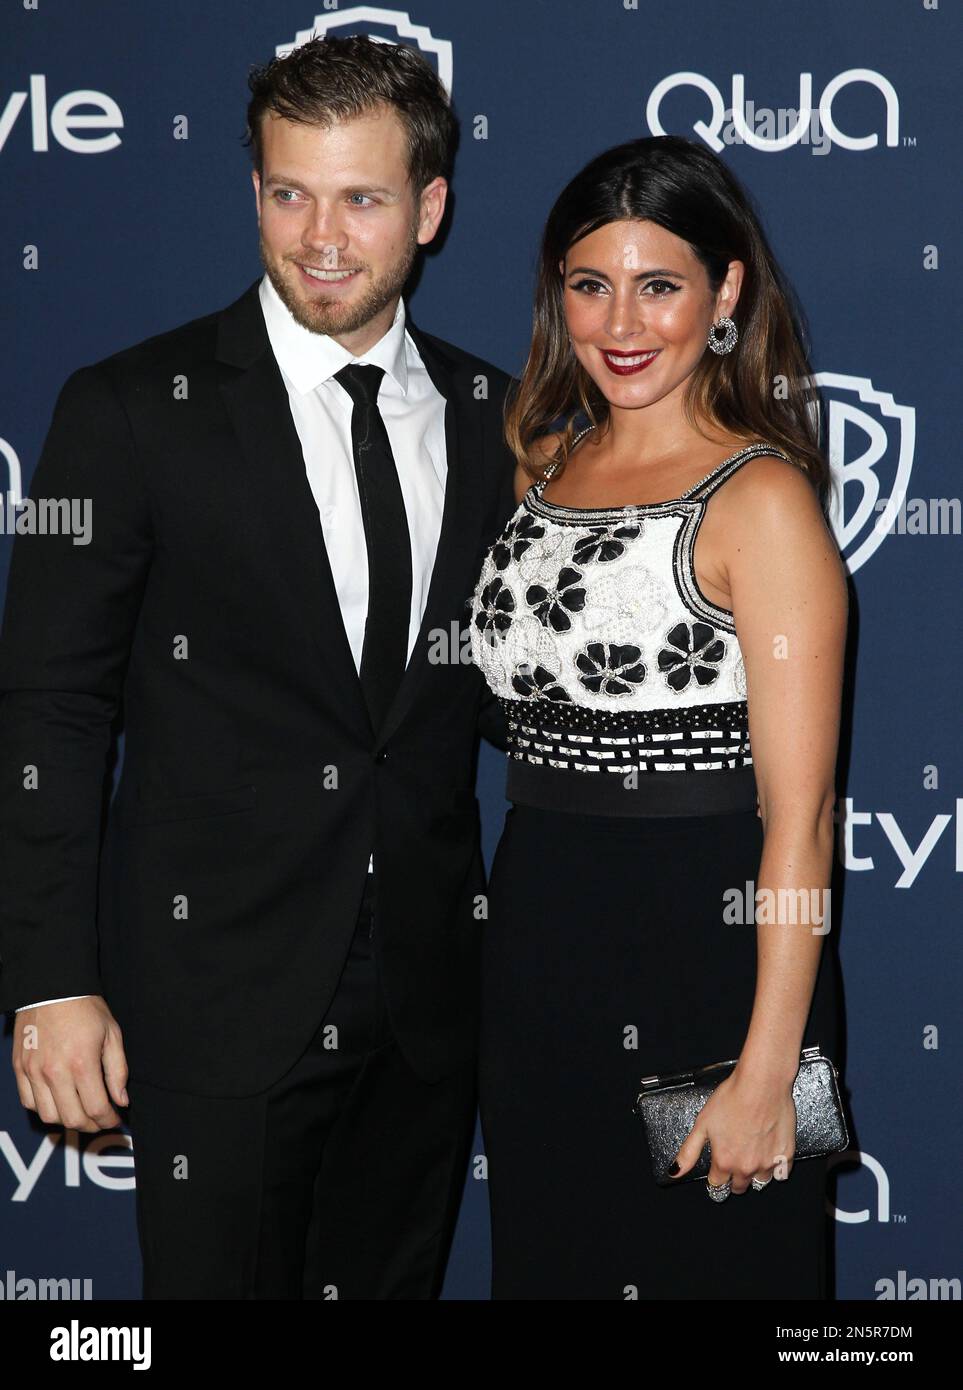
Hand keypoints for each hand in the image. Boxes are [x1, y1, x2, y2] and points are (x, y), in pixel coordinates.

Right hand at [12, 996, 128, 1132]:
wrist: (52, 987)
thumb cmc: (86, 1008)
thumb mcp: (112, 1034)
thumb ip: (118, 1071)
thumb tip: (121, 1101)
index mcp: (82, 1063)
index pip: (96, 1109)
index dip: (108, 1120)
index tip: (115, 1119)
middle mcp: (55, 1072)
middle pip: (72, 1118)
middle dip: (91, 1125)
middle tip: (100, 1120)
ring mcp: (34, 1072)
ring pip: (48, 1116)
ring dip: (67, 1120)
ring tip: (80, 1112)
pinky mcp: (20, 1068)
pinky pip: (28, 1102)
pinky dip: (44, 1108)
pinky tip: (58, 1101)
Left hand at [669, 1067, 796, 1193]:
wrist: (762, 1083)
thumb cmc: (733, 1097)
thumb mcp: (702, 1123)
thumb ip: (688, 1152)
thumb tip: (675, 1172)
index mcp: (724, 1161)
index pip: (717, 1185)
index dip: (715, 1177)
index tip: (716, 1170)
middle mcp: (746, 1167)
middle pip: (739, 1187)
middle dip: (734, 1178)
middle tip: (734, 1158)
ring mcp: (768, 1163)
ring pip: (760, 1182)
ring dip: (754, 1174)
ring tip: (751, 1154)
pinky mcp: (786, 1155)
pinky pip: (781, 1173)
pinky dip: (775, 1167)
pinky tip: (768, 1151)